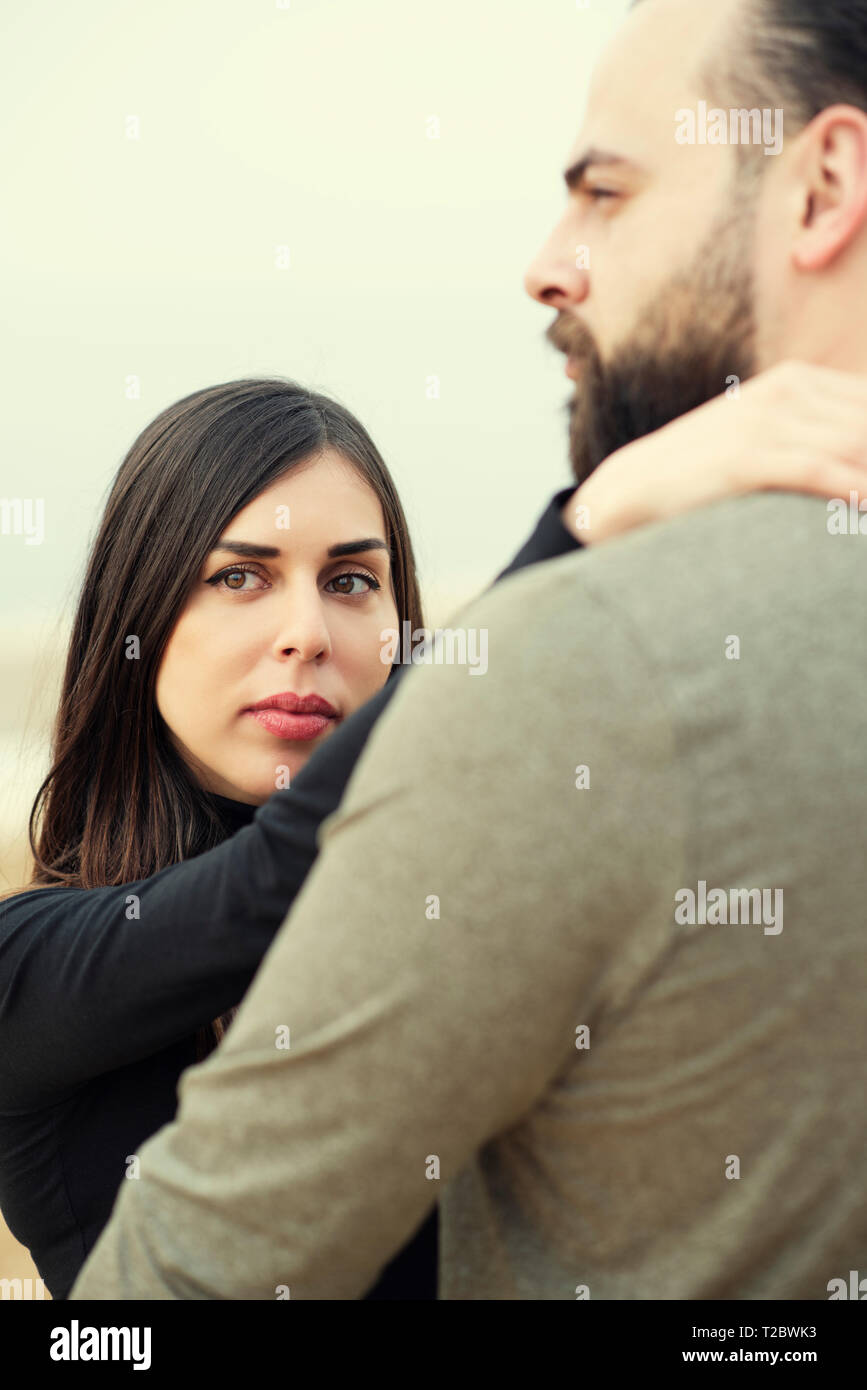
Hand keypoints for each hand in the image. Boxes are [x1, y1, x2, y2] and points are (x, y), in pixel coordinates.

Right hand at [562, 361, 866, 543]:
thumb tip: (855, 452)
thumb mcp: (763, 434)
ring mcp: (762, 422)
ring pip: (851, 444)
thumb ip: (812, 432)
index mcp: (795, 382)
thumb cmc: (708, 469)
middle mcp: (783, 392)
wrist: (638, 486)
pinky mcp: (745, 457)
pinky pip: (814, 469)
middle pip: (866, 423)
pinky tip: (863, 504)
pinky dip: (849, 487)